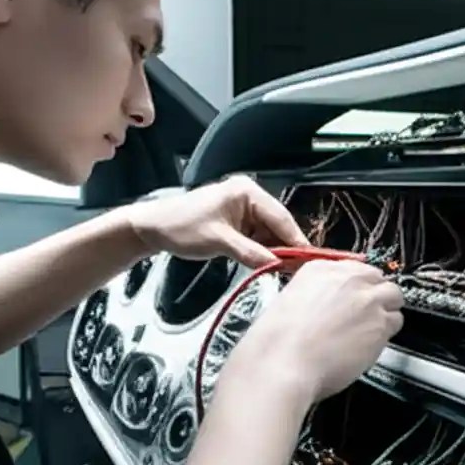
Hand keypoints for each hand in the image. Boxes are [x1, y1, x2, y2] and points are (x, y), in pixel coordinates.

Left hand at [123, 175, 309, 267]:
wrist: (154, 228)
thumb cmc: (183, 228)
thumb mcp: (219, 242)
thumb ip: (251, 253)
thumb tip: (279, 265)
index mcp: (247, 192)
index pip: (280, 217)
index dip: (297, 240)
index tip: (311, 261)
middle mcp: (251, 197)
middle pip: (279, 225)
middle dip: (288, 247)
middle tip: (301, 271)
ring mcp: (245, 210)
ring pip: (271, 234)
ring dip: (277, 252)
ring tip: (289, 272)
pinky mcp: (239, 223)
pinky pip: (259, 238)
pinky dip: (264, 251)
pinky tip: (272, 265)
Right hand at [224, 260, 404, 402]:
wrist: (283, 362)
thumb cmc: (277, 342)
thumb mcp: (288, 302)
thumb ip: (316, 296)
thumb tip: (330, 305)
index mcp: (320, 269)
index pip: (353, 268)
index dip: (356, 287)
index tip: (353, 299)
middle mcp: (348, 278)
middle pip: (378, 278)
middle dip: (375, 295)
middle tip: (365, 315)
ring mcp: (368, 299)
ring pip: (394, 297)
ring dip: (386, 311)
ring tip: (370, 331)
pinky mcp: (381, 323)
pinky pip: (397, 322)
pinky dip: (387, 333)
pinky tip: (370, 345)